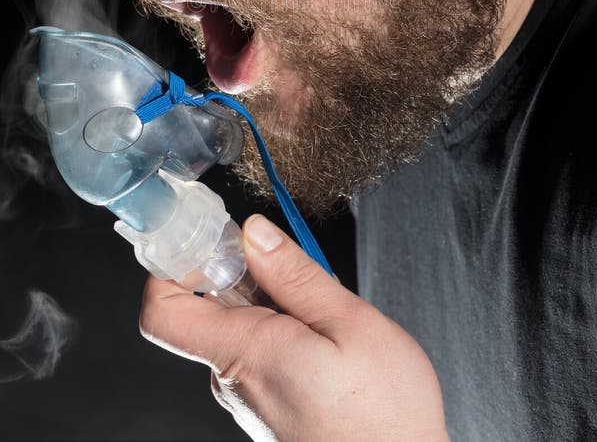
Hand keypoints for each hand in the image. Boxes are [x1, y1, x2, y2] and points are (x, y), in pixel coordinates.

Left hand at [139, 214, 447, 441]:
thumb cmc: (385, 413)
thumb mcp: (350, 323)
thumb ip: (295, 275)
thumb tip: (252, 232)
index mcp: (245, 352)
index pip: (163, 311)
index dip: (171, 265)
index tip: (205, 234)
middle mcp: (235, 379)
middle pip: (206, 308)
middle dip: (242, 273)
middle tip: (291, 262)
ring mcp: (251, 396)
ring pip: (239, 326)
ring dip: (272, 301)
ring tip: (324, 307)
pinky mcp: (270, 406)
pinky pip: (260, 350)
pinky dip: (284, 328)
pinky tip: (327, 336)